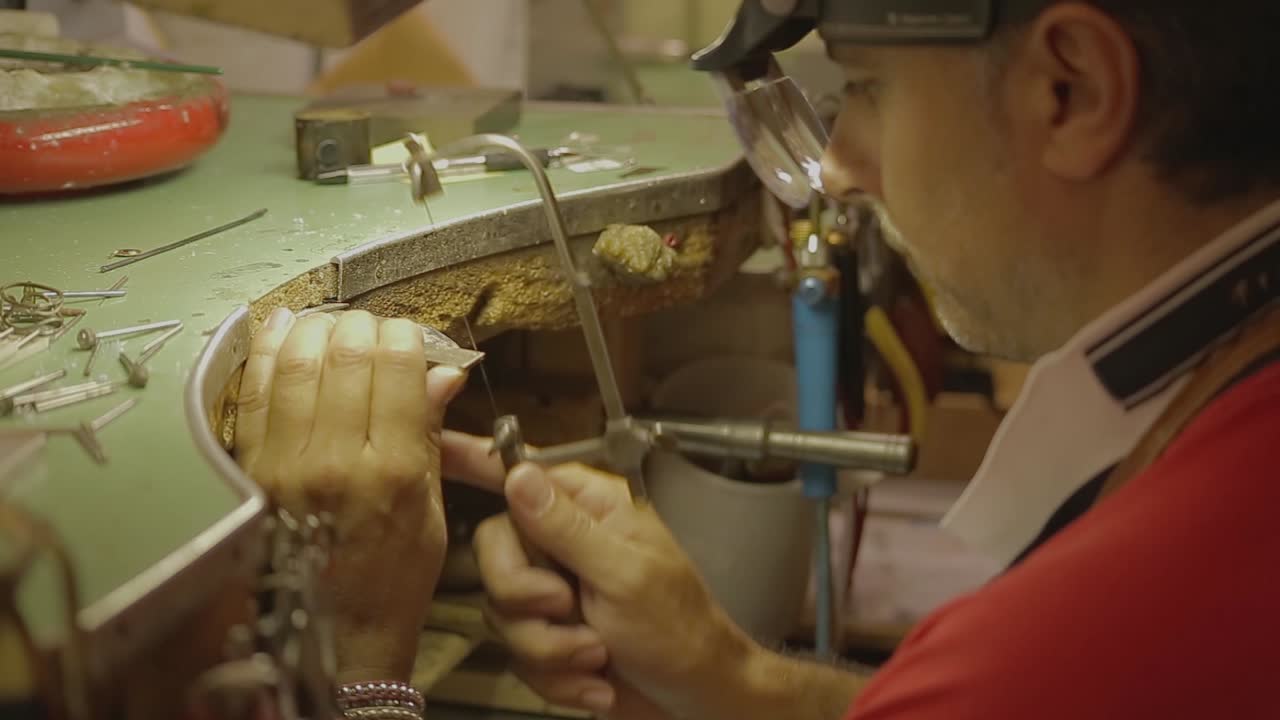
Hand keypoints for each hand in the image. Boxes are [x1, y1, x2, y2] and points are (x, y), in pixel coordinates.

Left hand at [234, 308, 467, 682]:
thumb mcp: (430, 510)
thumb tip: (443, 371)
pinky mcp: (252, 469)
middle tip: (371, 326)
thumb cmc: (393, 579)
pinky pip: (256, 393)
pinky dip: (269, 352)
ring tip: (330, 321)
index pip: (397, 369)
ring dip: (315, 328)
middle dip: (362, 326)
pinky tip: (282, 327)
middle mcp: (336, 460)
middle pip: (346, 356)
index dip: (405, 337)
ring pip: (297, 364)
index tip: (409, 335)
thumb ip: (427, 434)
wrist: (332, 638)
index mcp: (392, 471)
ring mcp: (286, 463)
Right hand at [442, 432, 761, 719]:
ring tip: (599, 655)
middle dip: (527, 600)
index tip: (430, 447)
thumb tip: (518, 476)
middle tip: (570, 610)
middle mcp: (564, 543)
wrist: (697, 700)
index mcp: (587, 508)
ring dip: (552, 649)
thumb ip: (565, 528)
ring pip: (501, 613)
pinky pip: (518, 656)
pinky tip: (597, 681)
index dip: (471, 459)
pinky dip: (559, 679)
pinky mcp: (549, 638)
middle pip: (493, 553)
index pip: (518, 472)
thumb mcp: (624, 574)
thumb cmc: (681, 632)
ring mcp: (554, 592)